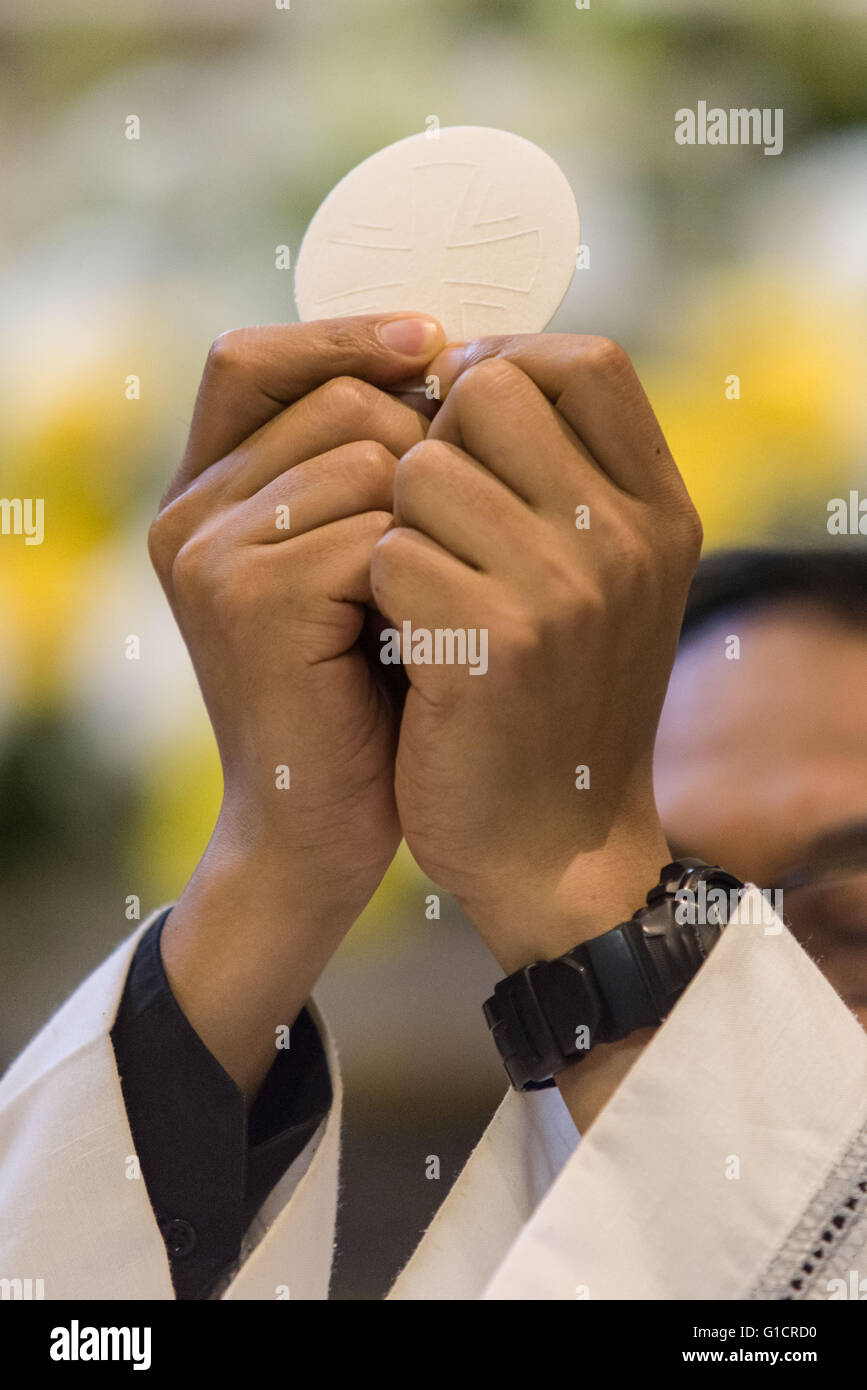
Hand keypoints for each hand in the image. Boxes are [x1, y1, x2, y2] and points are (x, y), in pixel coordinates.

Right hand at [148, 312, 444, 1091]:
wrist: (319, 829)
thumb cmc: (361, 693)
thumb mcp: (355, 562)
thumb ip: (361, 465)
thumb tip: (443, 347)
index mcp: (205, 491)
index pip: (256, 356)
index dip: (346, 333)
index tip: (440, 344)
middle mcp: (188, 510)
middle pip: (336, 397)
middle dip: (423, 443)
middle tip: (458, 525)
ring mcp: (209, 552)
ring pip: (366, 455)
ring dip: (431, 515)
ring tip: (433, 590)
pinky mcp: (248, 600)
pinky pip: (378, 529)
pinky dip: (425, 572)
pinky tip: (422, 631)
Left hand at [370, 334, 700, 974]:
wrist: (553, 848)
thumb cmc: (551, 700)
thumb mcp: (598, 582)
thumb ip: (562, 478)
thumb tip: (467, 366)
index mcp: (660, 511)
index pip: (585, 361)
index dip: (504, 365)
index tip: (457, 416)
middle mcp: (628, 538)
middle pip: (488, 392)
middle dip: (434, 443)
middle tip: (429, 521)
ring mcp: (568, 588)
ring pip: (420, 472)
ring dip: (398, 527)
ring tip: (422, 595)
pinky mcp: (495, 643)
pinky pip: (389, 555)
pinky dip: (379, 598)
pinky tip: (408, 648)